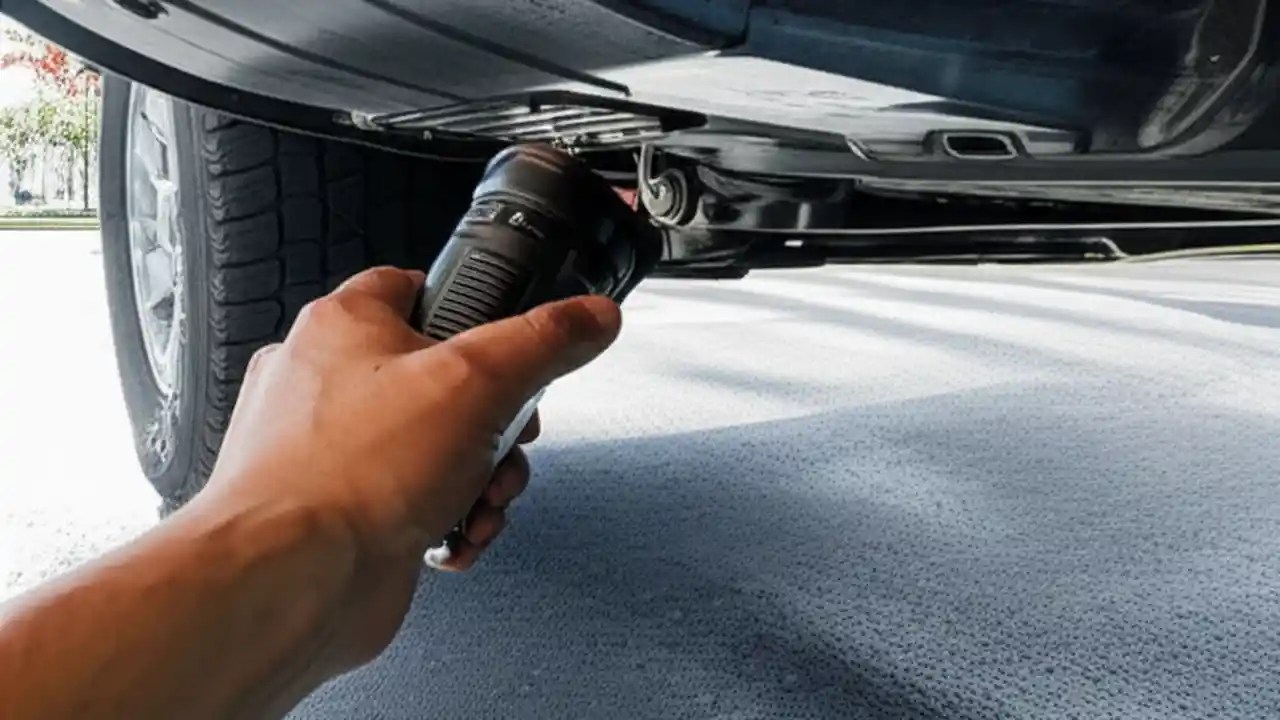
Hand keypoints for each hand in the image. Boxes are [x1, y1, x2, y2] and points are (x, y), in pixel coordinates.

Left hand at [184, 266, 620, 667]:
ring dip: (480, 480)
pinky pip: (414, 502)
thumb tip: (589, 316)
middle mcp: (326, 383)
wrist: (293, 580)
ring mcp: (329, 451)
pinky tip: (454, 534)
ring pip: (436, 448)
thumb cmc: (348, 476)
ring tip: (481, 498)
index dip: (477, 310)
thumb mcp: (478, 382)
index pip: (419, 285)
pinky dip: (447, 520)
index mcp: (344, 326)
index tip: (513, 338)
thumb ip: (544, 341)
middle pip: (445, 381)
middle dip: (497, 425)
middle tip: (506, 439)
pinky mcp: (341, 510)